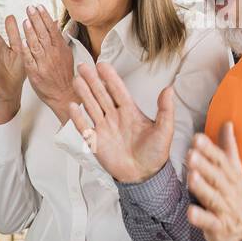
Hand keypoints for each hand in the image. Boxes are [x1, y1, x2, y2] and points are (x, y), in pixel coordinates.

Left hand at [19, 4, 75, 122]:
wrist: (63, 93)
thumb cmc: (63, 74)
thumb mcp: (65, 54)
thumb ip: (59, 39)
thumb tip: (55, 24)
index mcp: (60, 48)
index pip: (52, 29)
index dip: (45, 17)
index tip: (39, 6)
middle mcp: (52, 54)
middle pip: (43, 34)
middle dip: (36, 20)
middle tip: (30, 8)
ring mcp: (44, 63)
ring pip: (37, 45)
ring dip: (31, 33)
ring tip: (25, 21)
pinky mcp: (35, 73)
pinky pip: (30, 60)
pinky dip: (27, 51)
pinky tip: (22, 42)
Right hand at [70, 62, 173, 183]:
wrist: (144, 175)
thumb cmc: (155, 154)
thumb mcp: (165, 130)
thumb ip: (165, 110)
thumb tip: (169, 89)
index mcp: (130, 111)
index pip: (117, 90)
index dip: (110, 77)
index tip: (103, 65)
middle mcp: (115, 117)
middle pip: (101, 95)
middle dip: (92, 80)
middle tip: (83, 66)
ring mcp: (104, 128)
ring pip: (91, 106)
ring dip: (84, 93)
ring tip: (76, 80)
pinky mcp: (96, 141)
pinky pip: (84, 127)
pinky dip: (77, 117)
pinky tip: (72, 106)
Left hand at [185, 123, 241, 240]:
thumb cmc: (235, 195)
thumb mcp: (235, 171)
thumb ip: (228, 148)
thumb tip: (227, 124)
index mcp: (233, 176)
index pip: (222, 161)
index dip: (210, 150)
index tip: (197, 138)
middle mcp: (230, 191)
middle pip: (218, 177)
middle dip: (205, 165)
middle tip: (191, 154)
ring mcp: (226, 209)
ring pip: (214, 198)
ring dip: (203, 187)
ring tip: (191, 177)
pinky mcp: (219, 227)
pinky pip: (210, 222)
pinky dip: (200, 217)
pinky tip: (190, 212)